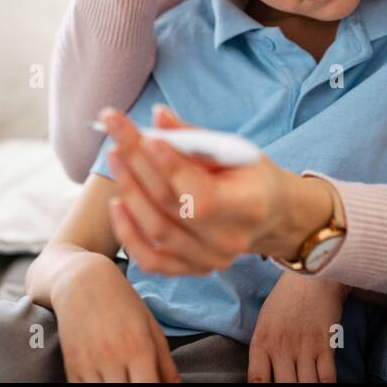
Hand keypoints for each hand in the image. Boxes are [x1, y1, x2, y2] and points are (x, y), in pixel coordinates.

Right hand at [51, 254, 181, 381]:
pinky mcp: (70, 367)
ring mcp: (89, 364)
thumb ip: (166, 364)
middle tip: (139, 380)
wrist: (81, 279)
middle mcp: (113, 358)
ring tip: (123, 378)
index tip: (153, 385)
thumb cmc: (122, 302)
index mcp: (139, 347)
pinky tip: (105, 380)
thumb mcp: (151, 327)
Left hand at [100, 105, 328, 273]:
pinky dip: (128, 235)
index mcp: (248, 206)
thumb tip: (158, 116)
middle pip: (171, 206)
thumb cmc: (250, 175)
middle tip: (117, 134)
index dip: (170, 166)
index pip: (201, 194)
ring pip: (157, 230)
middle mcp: (229, 240)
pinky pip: (152, 261)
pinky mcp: (192, 270)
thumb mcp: (235, 149)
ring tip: (115, 158)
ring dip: (129, 191)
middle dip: (137, 165)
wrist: (270, 215)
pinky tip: (116, 205)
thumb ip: (195, 136)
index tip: (145, 136)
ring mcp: (210, 259)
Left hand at [248, 273, 350, 382]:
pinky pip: (327, 379)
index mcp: (262, 342)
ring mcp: (304, 348)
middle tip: (292, 385)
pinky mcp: (326, 345)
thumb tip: (265, 376)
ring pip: (306, 386)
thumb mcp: (265, 321)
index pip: (257, 381)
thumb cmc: (286, 298)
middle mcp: (281, 348)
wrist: (312, 275)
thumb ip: (264, 349)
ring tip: (306, 385)